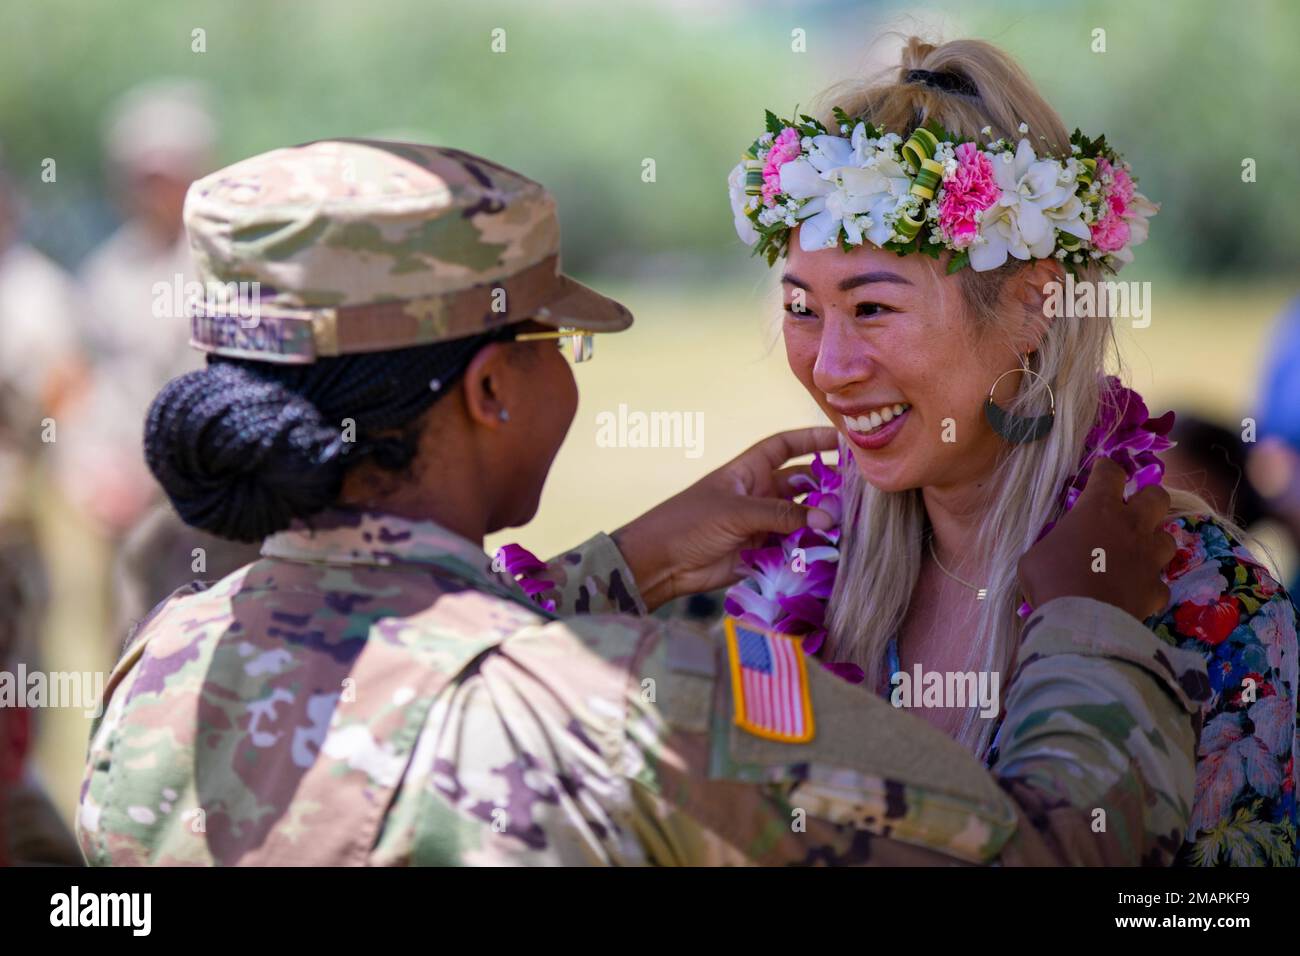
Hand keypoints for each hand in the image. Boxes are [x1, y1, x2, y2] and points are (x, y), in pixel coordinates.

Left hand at [613, 427, 837, 611]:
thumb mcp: (736, 512)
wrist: (660, 563)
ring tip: (848, 527)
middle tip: (855, 496)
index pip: (785, 447)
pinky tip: (830, 552)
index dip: (811, 440)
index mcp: (748, 471)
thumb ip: (782, 514)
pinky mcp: (761, 553)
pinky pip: (792, 548)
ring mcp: (761, 524)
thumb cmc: (689, 523)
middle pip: (800, 485)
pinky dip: (809, 550)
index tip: (843, 440)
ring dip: (820, 522)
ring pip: (800, 518)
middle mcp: (758, 494)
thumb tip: (827, 519)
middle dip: (825, 488)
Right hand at [1018, 458, 1175, 620]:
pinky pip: (1159, 584)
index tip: (1103, 471)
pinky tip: (1135, 593)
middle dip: (1148, 498)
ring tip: (1138, 553)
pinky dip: (1149, 586)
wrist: (1080, 621)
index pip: (1110, 473)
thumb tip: (1056, 550)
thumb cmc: (1051, 580)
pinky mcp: (1157, 589)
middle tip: (1133, 510)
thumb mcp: (1036, 555)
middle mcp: (1131, 527)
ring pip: (1167, 539)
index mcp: (1098, 509)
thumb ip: (1054, 544)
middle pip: (1157, 497)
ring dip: (1153, 543)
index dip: (1107, 469)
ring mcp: (1149, 558)